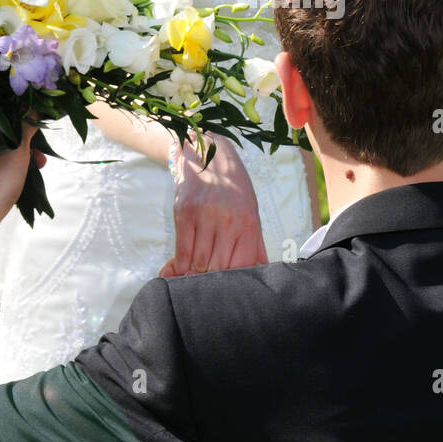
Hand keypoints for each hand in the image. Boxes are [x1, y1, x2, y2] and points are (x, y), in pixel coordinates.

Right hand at [158, 133, 267, 277]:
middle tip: (206, 282)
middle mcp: (229, 221)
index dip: (231, 281)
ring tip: (194, 274)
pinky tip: (181, 267)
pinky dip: (180, 265)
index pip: (241, 266)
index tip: (224, 285)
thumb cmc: (234, 189)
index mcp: (249, 223)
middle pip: (218, 268)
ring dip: (194, 273)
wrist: (209, 156)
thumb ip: (256, 243)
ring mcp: (205, 216)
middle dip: (211, 279)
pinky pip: (182, 250)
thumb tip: (262, 270)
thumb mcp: (251, 212)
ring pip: (198, 263)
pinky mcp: (184, 213)